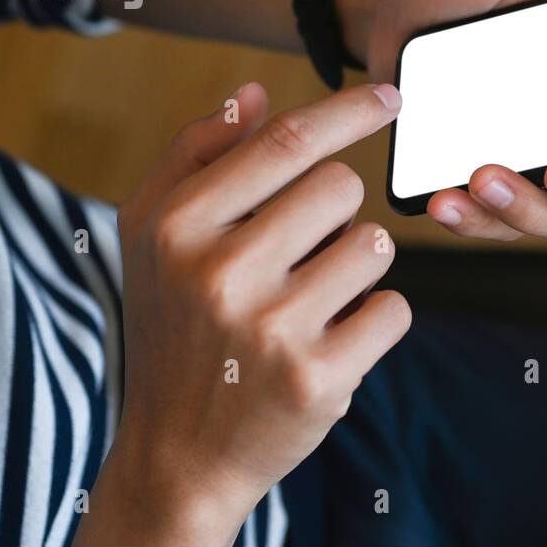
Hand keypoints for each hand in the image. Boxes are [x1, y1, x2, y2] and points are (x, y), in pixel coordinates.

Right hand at [74, 82, 409, 545]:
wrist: (178, 453)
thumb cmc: (173, 326)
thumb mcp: (153, 236)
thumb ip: (197, 155)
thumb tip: (255, 93)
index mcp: (178, 226)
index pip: (286, 142)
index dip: (348, 110)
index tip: (390, 95)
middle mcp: (220, 273)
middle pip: (341, 187)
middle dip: (337, 213)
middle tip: (301, 255)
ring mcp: (271, 330)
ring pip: (375, 246)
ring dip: (357, 268)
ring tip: (310, 301)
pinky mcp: (319, 380)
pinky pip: (394, 308)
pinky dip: (374, 320)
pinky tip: (330, 341)